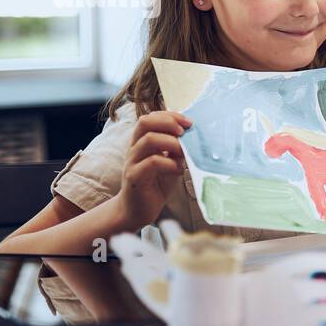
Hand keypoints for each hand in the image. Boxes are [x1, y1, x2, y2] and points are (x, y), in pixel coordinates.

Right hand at [117, 111, 191, 229]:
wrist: (136, 210)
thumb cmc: (156, 184)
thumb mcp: (170, 162)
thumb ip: (177, 150)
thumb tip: (193, 137)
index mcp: (142, 141)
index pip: (150, 117)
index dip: (170, 115)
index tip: (188, 122)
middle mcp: (135, 148)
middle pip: (145, 122)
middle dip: (168, 122)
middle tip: (185, 132)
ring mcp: (132, 161)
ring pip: (149, 140)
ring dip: (172, 143)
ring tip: (184, 153)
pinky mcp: (134, 177)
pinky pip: (152, 163)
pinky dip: (170, 163)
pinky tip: (178, 170)